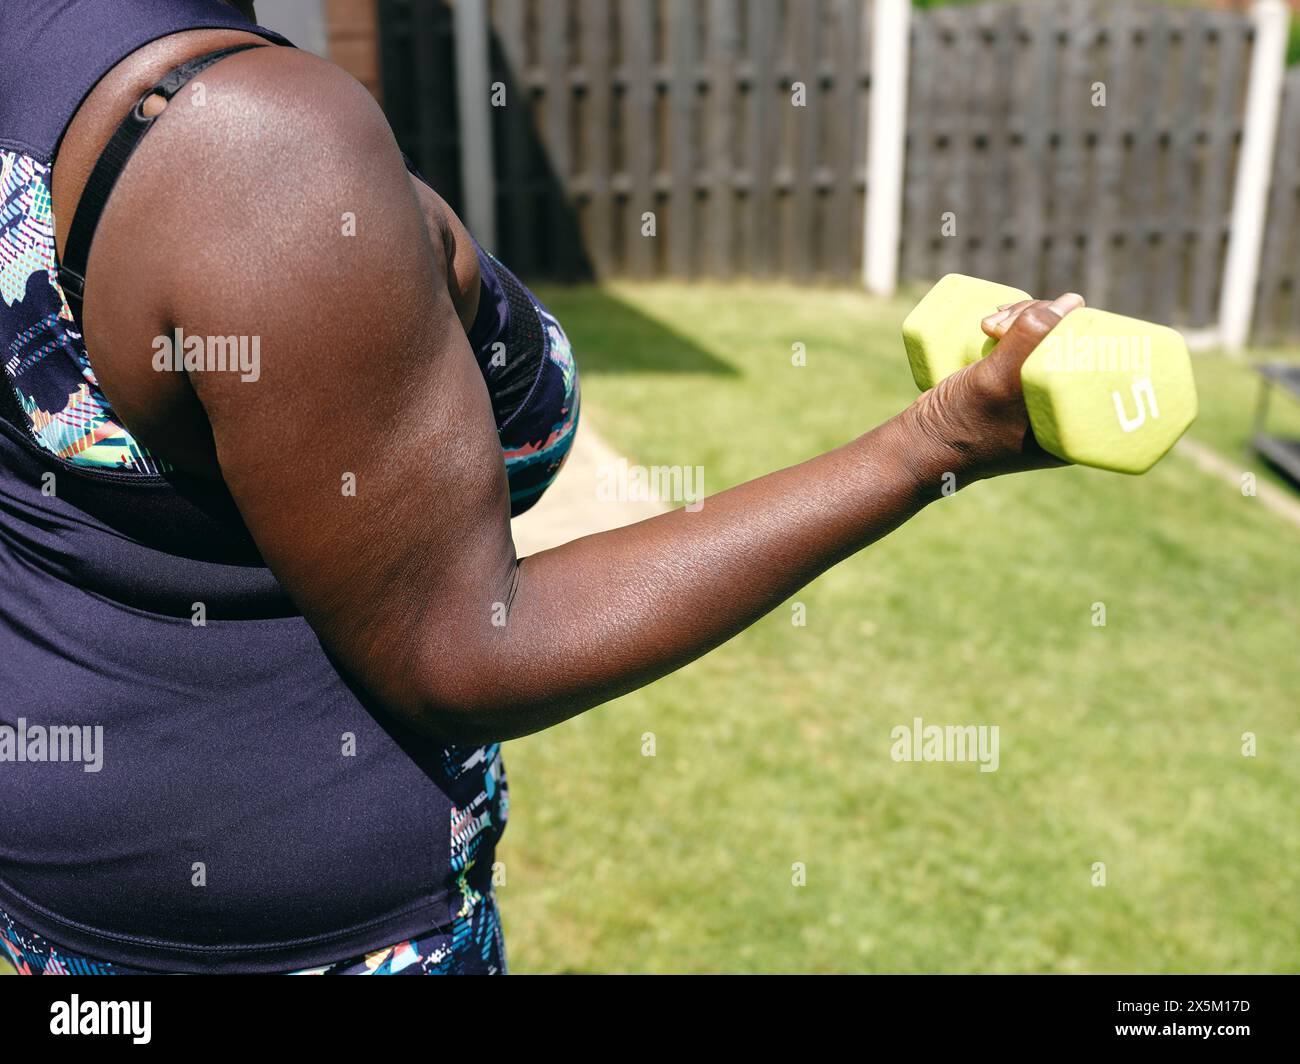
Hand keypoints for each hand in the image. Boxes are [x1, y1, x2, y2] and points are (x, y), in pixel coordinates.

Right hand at [907, 293, 1085, 483]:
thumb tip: (1072, 301)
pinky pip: (1025, 351)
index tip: (1030, 318)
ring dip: (1019, 320)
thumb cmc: (958, 424)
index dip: (1064, 325)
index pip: (1088, 357)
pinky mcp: (1012, 391)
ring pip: (1044, 342)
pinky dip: (1013, 330)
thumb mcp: (997, 382)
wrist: (918, 447)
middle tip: (993, 323)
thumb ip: (1032, 341)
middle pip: (1066, 345)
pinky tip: (997, 323)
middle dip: (1035, 319)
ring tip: (986, 324)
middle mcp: (1060, 413)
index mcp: (1072, 425)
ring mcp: (1035, 401)